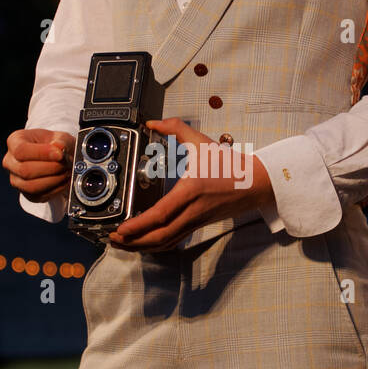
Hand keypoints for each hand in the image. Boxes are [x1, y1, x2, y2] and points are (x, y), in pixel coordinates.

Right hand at [3, 128, 74, 202]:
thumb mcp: (60, 136)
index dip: (42, 154)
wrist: (56, 157)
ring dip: (54, 181)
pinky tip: (64, 181)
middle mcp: (10, 162)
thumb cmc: (54, 144)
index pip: (21, 150)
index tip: (60, 155)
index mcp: (14, 142)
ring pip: (31, 186)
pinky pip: (38, 196)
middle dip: (51, 169)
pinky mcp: (26, 193)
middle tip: (67, 164)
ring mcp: (16, 179)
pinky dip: (55, 190)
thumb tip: (59, 147)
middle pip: (25, 170)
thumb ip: (61, 141)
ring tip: (67, 172)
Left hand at [107, 117, 274, 251]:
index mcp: (191, 191)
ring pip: (166, 242)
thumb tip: (153, 121)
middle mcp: (192, 211)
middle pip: (160, 236)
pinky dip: (156, 245)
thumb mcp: (202, 142)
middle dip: (134, 242)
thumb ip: (176, 128)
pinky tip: (144, 243)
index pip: (162, 214)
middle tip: (113, 238)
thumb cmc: (229, 165)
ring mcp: (195, 221)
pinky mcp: (197, 226)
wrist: (255, 184)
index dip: (140, 225)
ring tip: (122, 243)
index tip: (122, 229)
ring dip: (142, 247)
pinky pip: (174, 241)